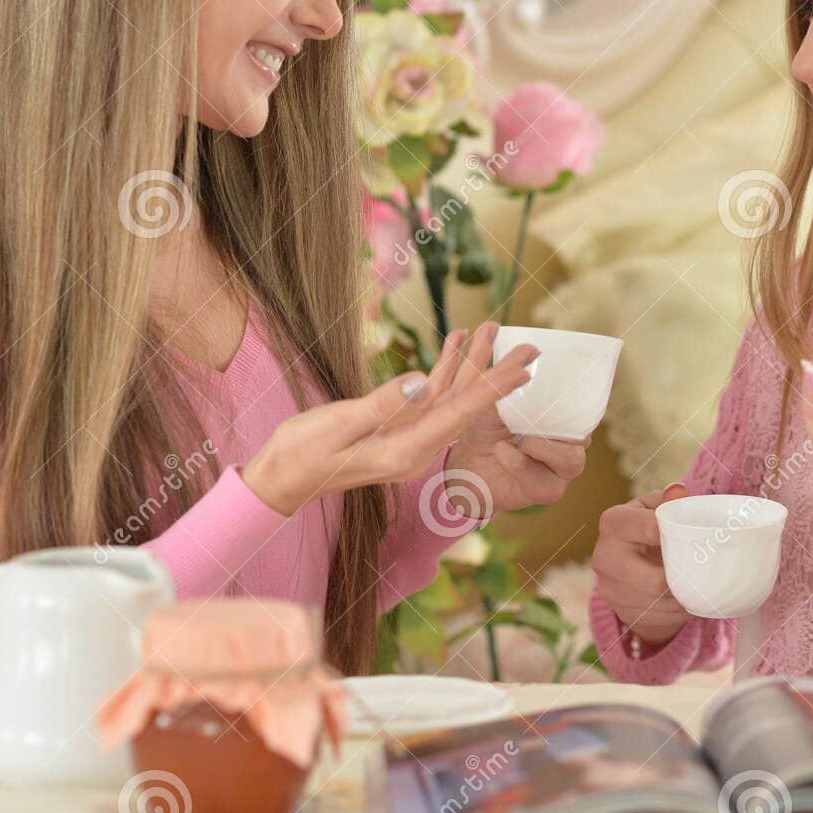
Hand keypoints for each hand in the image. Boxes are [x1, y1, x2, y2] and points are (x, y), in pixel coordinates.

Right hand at [241, 322, 538, 515]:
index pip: (459, 415)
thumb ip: (380, 406)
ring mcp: (407, 439)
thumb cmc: (300, 456)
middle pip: (466, 407)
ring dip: (473, 366)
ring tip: (496, 333)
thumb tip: (422, 382)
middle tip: (532, 350)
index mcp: (405, 452)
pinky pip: (429, 396)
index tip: (523, 370)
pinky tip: (456, 345)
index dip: (493, 390)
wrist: (280, 480)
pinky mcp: (395, 428)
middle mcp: (415, 447)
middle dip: (499, 377)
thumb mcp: (336, 427)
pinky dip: (444, 370)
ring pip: (450, 398)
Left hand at [446, 374, 590, 517]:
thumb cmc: (484, 430)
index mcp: (560, 419)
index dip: (582, 398)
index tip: (569, 383)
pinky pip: (545, 479)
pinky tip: (502, 452)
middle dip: (564, 425)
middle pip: (584, 434)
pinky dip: (521, 464)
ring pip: (572, 458)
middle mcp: (567, 444)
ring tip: (520, 439)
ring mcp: (560, 470)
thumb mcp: (495, 399)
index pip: (584, 408)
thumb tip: (528, 348)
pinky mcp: (548, 491)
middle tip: (539, 415)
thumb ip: (512, 377)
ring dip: (543, 447)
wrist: (464, 468)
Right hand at [590, 480, 692, 644]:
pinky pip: (658, 617)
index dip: (680, 535)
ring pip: (659, 604)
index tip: (699, 540)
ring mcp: (609, 587)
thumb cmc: (647, 529)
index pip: (651, 528)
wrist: (627, 563)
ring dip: (684, 600)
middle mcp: (603, 556)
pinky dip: (678, 612)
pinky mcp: (619, 609)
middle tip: (702, 575)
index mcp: (613, 522)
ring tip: (700, 589)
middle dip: (682, 581)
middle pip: (654, 581)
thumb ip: (669, 500)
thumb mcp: (654, 508)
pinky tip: (689, 601)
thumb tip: (679, 491)